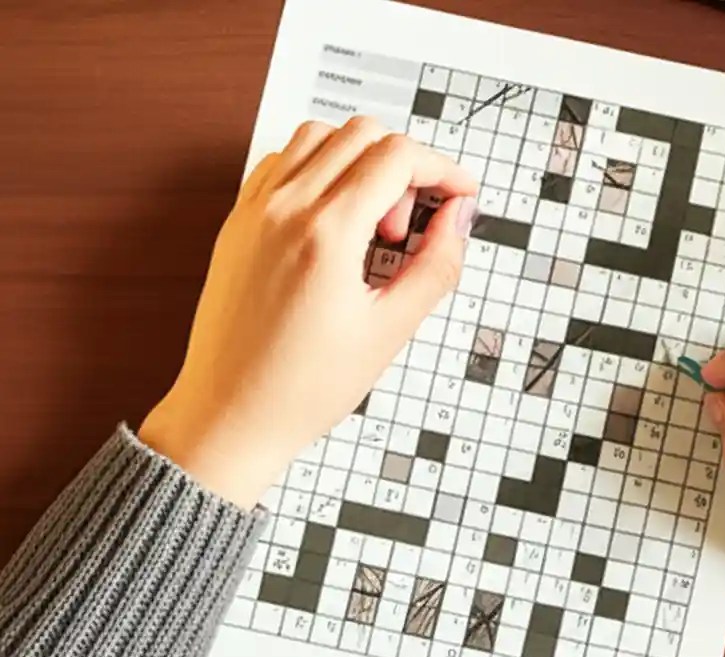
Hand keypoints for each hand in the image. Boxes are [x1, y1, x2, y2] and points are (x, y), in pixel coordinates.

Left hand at [140, 117, 477, 508]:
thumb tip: (458, 218)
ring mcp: (254, 211)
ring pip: (320, 135)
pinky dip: (320, 170)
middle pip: (362, 133)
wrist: (228, 418)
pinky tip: (335, 221)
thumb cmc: (301, 389)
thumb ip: (436, 265)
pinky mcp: (237, 223)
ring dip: (361, 161)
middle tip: (412, 225)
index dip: (444, 169)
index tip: (460, 195)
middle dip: (405, 165)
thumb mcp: (390, 331)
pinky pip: (283, 162)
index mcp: (326, 234)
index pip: (398, 157)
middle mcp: (284, 209)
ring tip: (372, 224)